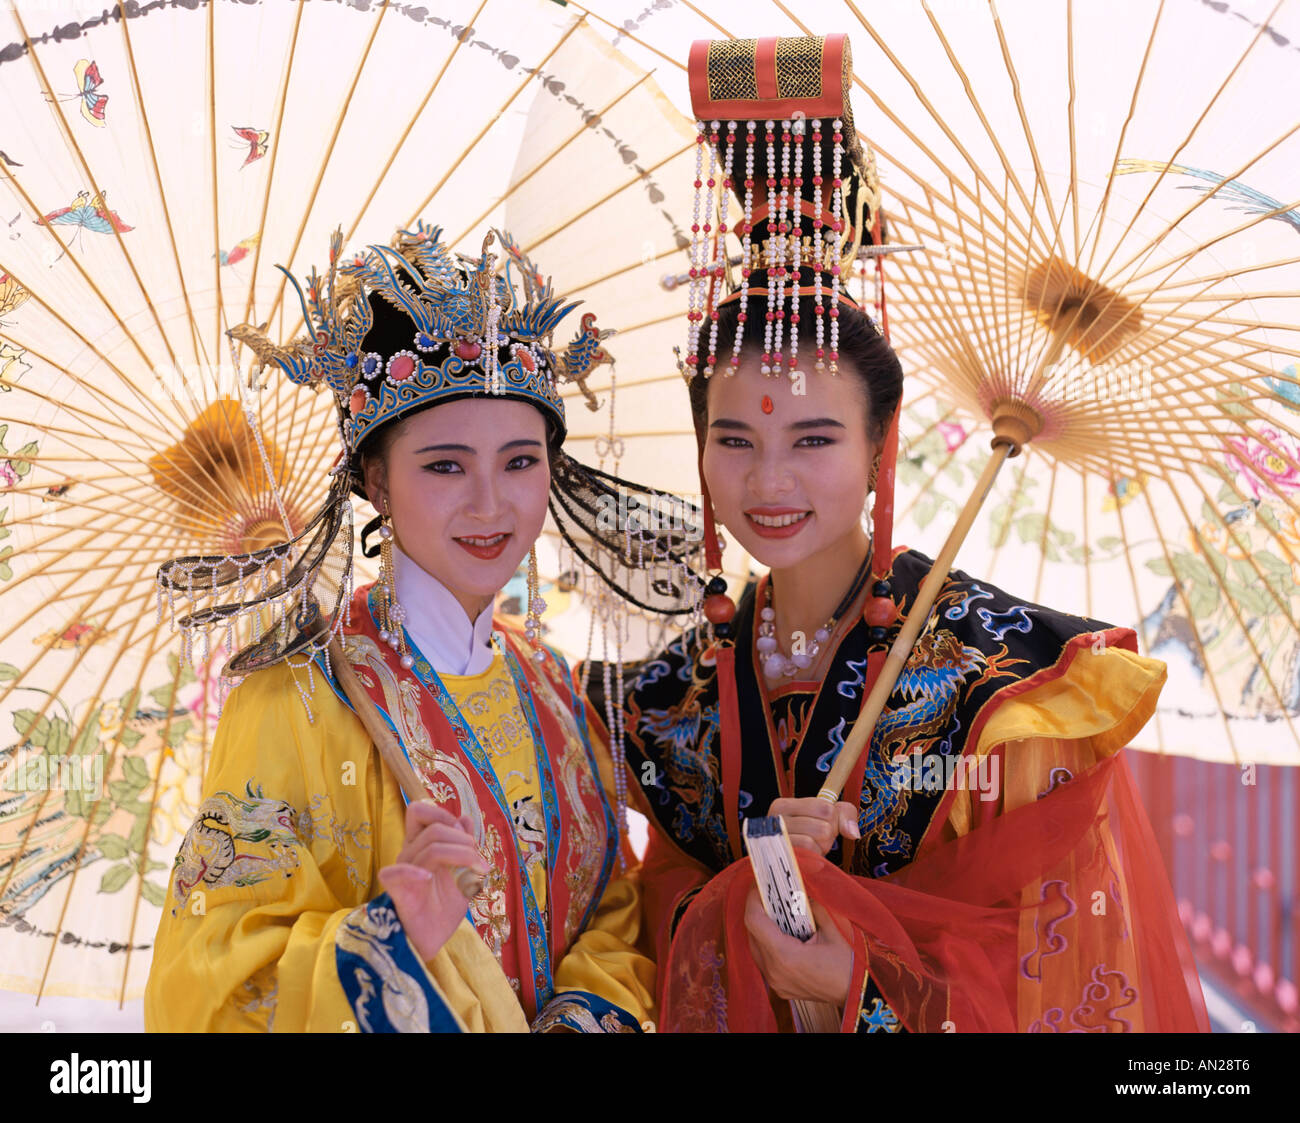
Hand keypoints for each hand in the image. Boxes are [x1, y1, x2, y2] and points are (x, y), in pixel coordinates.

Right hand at [379, 800, 486, 963]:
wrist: (431, 941)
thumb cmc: (442, 908)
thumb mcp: (462, 873)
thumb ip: (463, 845)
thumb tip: (465, 817)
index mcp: (421, 845)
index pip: (421, 811)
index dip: (445, 816)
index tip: (469, 839)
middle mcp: (409, 854)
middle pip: (433, 828)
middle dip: (464, 841)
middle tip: (479, 863)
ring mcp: (402, 871)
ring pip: (429, 848)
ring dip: (461, 856)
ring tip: (475, 875)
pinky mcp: (396, 891)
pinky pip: (394, 872)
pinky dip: (414, 872)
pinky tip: (429, 879)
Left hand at [744, 889, 853, 1007]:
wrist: (858, 992)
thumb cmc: (849, 963)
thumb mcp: (834, 925)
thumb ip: (812, 903)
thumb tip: (798, 888)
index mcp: (785, 956)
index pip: (754, 921)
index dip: (753, 899)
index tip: (760, 884)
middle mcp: (775, 972)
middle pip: (752, 933)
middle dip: (759, 910)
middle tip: (769, 893)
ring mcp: (776, 982)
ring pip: (756, 947)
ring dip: (762, 927)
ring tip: (775, 910)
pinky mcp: (780, 987)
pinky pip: (765, 960)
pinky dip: (769, 943)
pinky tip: (782, 932)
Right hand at [769, 796, 859, 854]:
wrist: (786, 865)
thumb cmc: (808, 836)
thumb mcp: (827, 817)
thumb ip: (845, 814)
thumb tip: (853, 832)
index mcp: (783, 805)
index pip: (826, 809)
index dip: (833, 821)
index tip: (822, 826)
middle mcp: (775, 821)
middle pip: (823, 828)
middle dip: (827, 838)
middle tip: (817, 841)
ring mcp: (775, 841)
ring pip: (814, 842)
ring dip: (820, 850)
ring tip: (812, 850)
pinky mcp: (780, 859)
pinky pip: (808, 856)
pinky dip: (815, 860)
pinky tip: (809, 860)